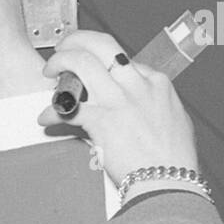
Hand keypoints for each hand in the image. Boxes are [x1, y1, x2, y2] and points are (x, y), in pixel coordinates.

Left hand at [41, 28, 200, 187]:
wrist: (169, 183)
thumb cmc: (176, 160)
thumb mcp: (176, 121)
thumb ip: (157, 105)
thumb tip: (146, 104)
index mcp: (156, 83)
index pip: (124, 59)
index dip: (103, 61)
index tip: (92, 69)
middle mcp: (136, 85)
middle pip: (101, 45)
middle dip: (77, 40)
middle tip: (65, 48)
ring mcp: (118, 100)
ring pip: (81, 62)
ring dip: (60, 61)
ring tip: (50, 71)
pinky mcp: (101, 120)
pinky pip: (67, 108)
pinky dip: (52, 112)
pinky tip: (46, 118)